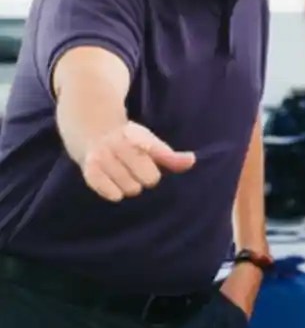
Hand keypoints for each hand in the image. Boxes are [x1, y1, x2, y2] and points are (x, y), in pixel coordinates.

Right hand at [79, 121, 195, 201]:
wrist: (93, 133)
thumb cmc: (129, 142)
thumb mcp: (151, 144)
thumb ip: (171, 156)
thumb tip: (191, 161)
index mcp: (138, 137)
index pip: (159, 155)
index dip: (161, 164)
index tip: (155, 164)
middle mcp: (119, 145)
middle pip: (150, 179)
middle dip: (146, 177)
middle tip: (137, 169)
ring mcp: (103, 158)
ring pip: (131, 189)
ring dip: (130, 186)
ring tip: (124, 174)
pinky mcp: (90, 172)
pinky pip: (112, 194)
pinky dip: (115, 192)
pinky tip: (113, 183)